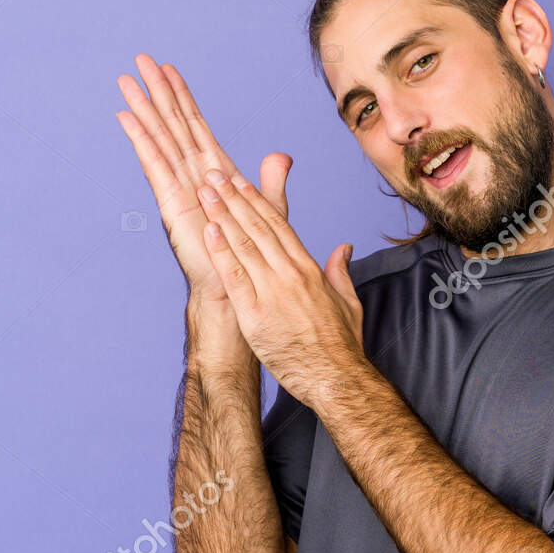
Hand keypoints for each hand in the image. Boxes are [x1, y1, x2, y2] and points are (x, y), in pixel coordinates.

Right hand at [114, 54, 291, 308]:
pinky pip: (155, 164)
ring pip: (160, 137)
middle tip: (140, 60)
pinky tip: (127, 118)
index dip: (183, 98)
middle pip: (172, 124)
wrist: (238, 288)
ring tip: (127, 79)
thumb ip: (270, 180)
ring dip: (144, 107)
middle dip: (158, 91)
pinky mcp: (172, 202)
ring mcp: (180, 187)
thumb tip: (280, 156)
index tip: (170, 70)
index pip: (195, 126)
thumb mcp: (267, 208)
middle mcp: (192, 175)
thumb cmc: (250, 253)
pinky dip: (142, 140)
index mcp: (213, 172)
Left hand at [195, 166, 365, 404]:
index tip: (239, 181)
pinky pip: (235, 277)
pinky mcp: (257, 314)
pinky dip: (221, 252)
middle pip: (258, 227)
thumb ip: (339, 271)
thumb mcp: (348, 301)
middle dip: (233, 197)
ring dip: (222, 215)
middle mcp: (290, 274)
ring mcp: (273, 292)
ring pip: (244, 244)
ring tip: (205, 191)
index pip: (278, 225)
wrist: (336, 378)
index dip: (256, 200)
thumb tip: (342, 248)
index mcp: (309, 269)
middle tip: (213, 174)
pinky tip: (209, 231)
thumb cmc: (342, 346)